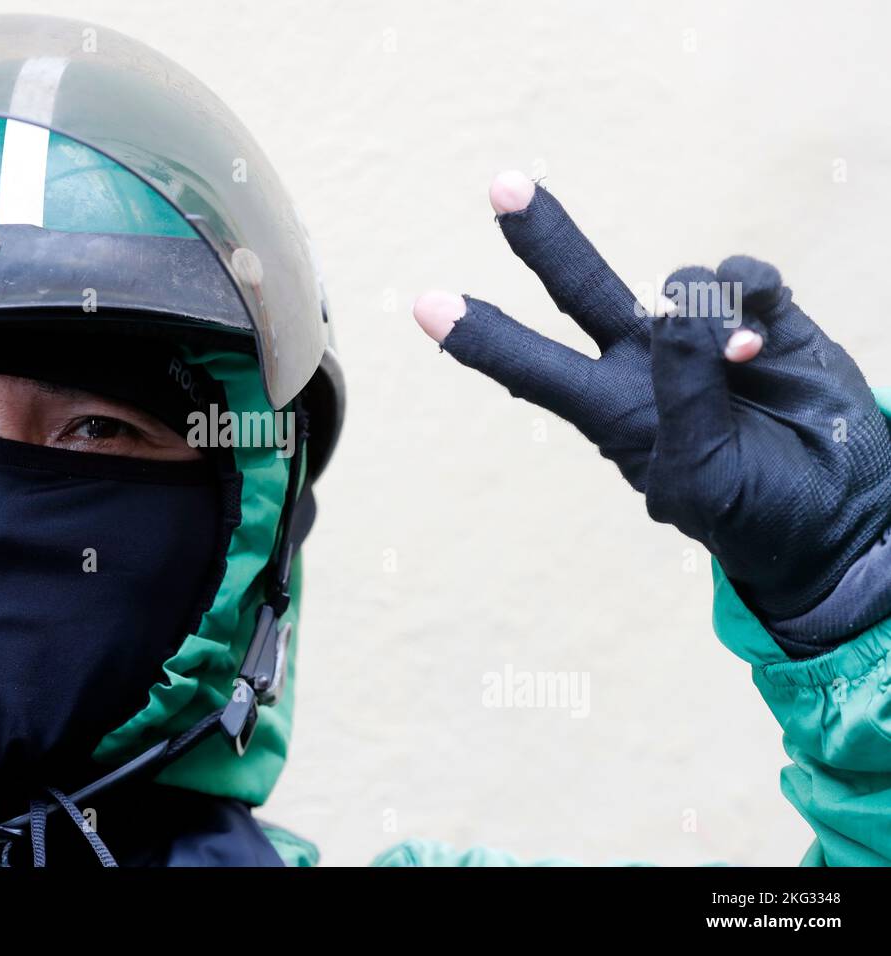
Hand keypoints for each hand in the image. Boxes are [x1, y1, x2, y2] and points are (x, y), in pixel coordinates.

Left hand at [414, 172, 890, 637]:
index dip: (482, 339)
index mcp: (611, 411)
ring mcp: (703, 336)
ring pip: (677, 282)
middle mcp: (645, 364)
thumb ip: (680, 395)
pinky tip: (762, 340)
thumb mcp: (698, 476)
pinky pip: (741, 274)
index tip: (424, 305)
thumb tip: (682, 311)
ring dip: (703, 308)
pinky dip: (747, 293)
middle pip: (580, 287)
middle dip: (544, 238)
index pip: (531, 370)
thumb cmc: (749, 511)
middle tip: (502, 185)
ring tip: (741, 361)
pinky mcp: (767, 315)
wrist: (840, 514)